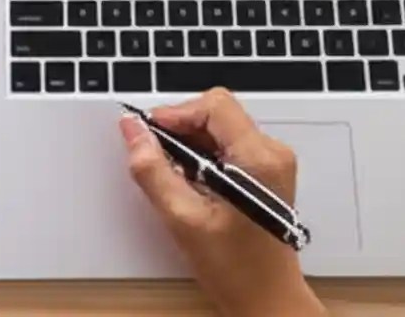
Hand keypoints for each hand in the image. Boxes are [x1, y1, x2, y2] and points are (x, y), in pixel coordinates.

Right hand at [119, 89, 325, 316]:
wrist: (267, 299)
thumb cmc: (234, 268)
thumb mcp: (183, 218)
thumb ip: (153, 170)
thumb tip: (132, 131)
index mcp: (258, 158)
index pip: (214, 106)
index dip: (176, 114)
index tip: (150, 135)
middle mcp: (272, 152)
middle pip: (217, 114)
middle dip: (181, 130)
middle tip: (157, 158)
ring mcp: (272, 162)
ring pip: (220, 129)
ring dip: (191, 145)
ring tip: (175, 177)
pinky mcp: (266, 173)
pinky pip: (228, 147)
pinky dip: (204, 157)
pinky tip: (192, 184)